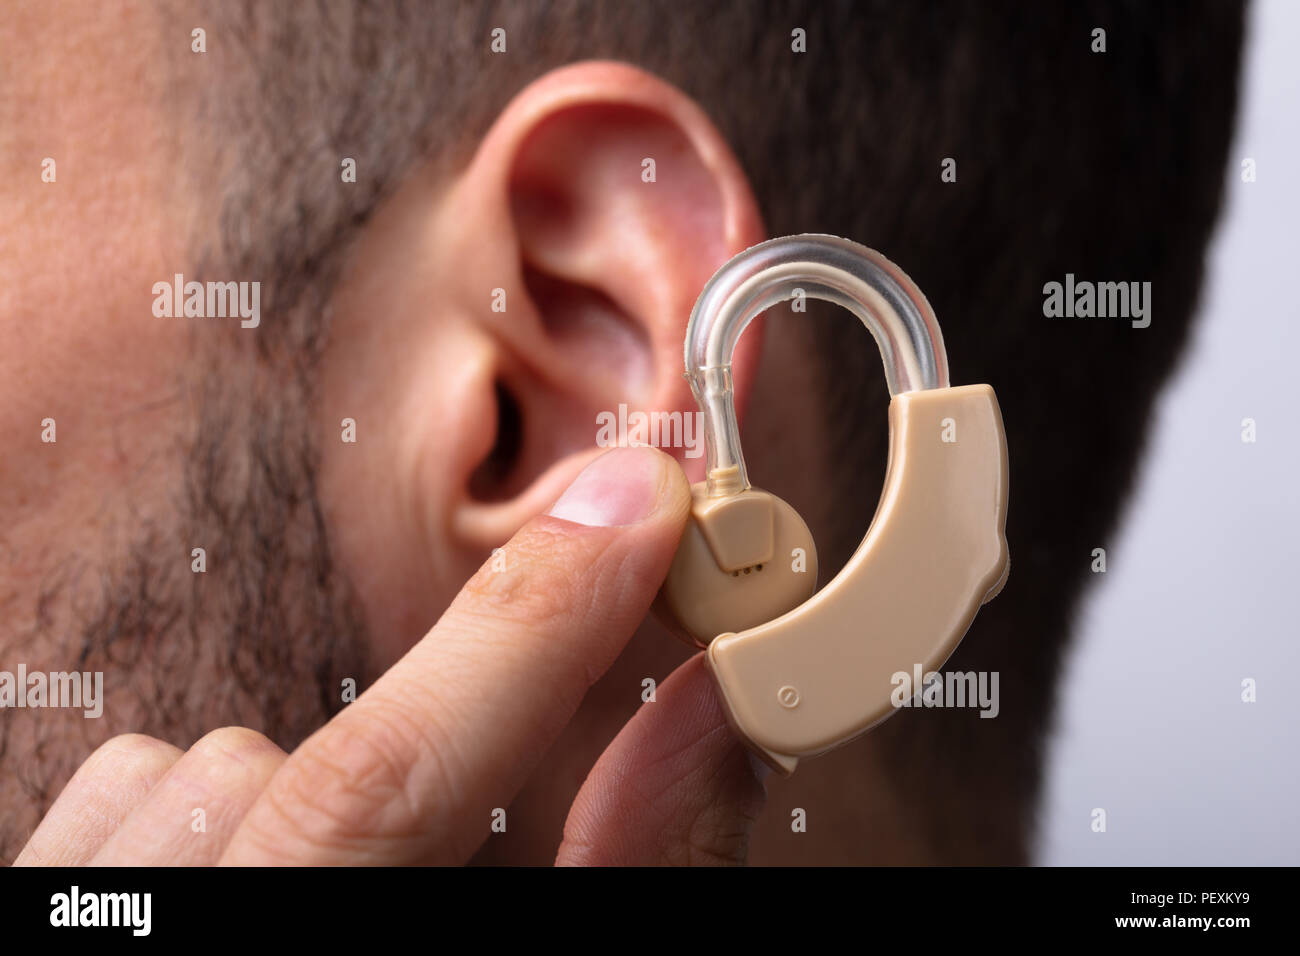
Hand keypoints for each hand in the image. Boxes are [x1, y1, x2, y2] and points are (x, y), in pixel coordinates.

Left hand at [15, 447, 767, 865]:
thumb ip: (641, 867)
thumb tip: (709, 716)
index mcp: (297, 951)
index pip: (381, 790)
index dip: (525, 630)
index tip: (632, 508)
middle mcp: (150, 933)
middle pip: (296, 771)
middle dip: (415, 768)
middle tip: (464, 841)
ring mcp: (65, 913)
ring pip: (192, 768)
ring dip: (295, 802)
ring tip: (336, 894)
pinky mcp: (39, 899)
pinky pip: (109, 797)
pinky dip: (201, 818)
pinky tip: (244, 882)